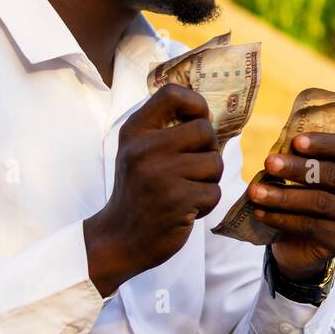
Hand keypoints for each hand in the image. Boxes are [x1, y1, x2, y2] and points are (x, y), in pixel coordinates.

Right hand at [84, 84, 224, 296]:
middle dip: (208, 151)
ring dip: (208, 181)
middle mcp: (144, 149)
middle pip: (204, 130)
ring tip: (185, 191)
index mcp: (135, 132)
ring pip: (214, 163)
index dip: (195, 102)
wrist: (120, 239)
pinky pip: (214, 192)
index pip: (171, 94)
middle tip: (192, 169)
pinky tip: (184, 210)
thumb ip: (165, 130)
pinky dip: (205, 204)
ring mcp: (160, 174)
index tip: (199, 118)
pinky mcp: (177, 200)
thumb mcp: (139, 153)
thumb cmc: (139, 192)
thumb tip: (209, 113)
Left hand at [248, 132, 334, 280]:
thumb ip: (301, 159)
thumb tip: (279, 150)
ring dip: (284, 195)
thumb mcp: (307, 174)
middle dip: (298, 168)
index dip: (322, 143)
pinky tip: (260, 212)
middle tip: (269, 163)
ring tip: (256, 191)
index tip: (295, 142)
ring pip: (319, 201)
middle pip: (332, 174)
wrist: (304, 242)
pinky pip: (309, 225)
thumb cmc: (306, 195)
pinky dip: (281, 218)